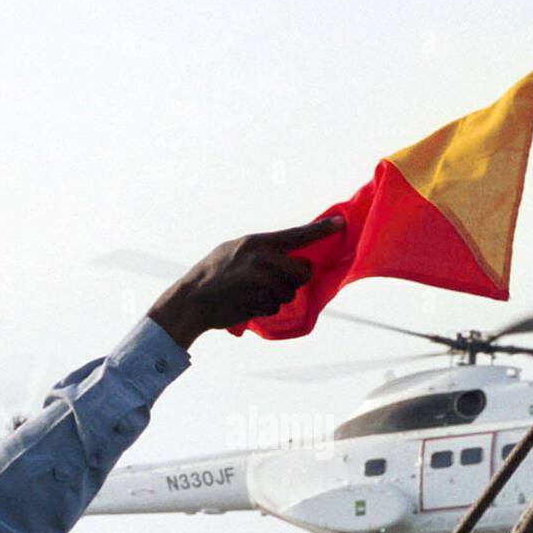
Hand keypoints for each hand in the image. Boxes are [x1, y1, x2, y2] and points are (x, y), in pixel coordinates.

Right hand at [147, 215, 345, 347]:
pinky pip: (276, 306)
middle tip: (278, 282)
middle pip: (302, 270)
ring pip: (290, 292)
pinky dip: (266, 308)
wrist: (191, 299)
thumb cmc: (215, 275)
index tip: (341, 224)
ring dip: (277, 297)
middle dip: (296, 280)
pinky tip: (247, 303)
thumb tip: (295, 260)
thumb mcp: (236, 253)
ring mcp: (259, 278)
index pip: (296, 234)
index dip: (320, 230)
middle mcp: (261, 256)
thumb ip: (264, 254)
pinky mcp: (257, 298)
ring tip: (253, 293)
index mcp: (257, 242)